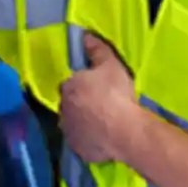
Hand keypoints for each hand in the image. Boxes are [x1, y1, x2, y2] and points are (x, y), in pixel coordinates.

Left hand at [59, 31, 142, 163]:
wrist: (125, 130)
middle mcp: (62, 110)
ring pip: (74, 125)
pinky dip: (90, 141)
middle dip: (81, 104)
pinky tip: (105, 139)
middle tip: (102, 105)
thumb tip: (85, 36)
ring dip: (84, 123)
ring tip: (105, 123)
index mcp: (68, 88)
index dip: (82, 86)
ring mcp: (69, 132)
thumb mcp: (110, 65)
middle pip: (70, 105)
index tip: (96, 89)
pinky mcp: (79, 150)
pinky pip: (83, 143)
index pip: (70, 84)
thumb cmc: (116, 94)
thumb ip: (97, 49)